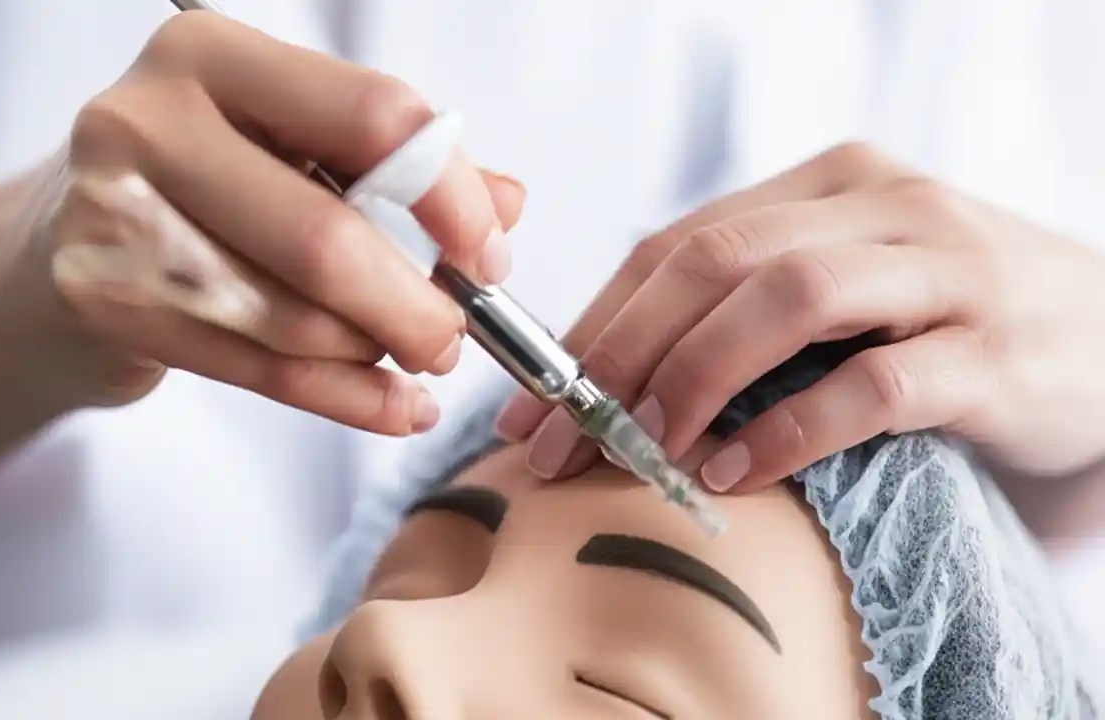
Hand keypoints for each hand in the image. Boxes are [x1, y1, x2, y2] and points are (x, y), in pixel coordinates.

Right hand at [0, 11, 523, 434]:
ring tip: (410, 362)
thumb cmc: (193, 192)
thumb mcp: (288, 152)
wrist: (47, 257)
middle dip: (418, 305)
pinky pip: (257, 369)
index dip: (450, 197)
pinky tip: (388, 407)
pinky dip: (342, 399)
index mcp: (212, 56)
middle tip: (454, 337)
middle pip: (329, 233)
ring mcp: (111, 214)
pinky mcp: (101, 302)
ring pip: (294, 315)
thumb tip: (505, 207)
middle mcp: (147, 120)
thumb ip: (395, 170)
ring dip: (375, 354)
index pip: (372, 116)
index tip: (485, 255)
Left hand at [494, 142, 1104, 493]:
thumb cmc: (950, 324)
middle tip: (558, 443)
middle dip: (619, 355)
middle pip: (715, 260)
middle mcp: (884, 207)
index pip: (678, 242)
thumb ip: (750, 304)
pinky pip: (875, 383)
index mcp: (830, 184)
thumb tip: (610, 371)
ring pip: (790, 298)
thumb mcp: (849, 288)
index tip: (530, 404)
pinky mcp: (996, 352)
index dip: (593, 323)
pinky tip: (735, 471)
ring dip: (694, 378)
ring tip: (640, 452)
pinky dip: (791, 428)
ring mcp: (947, 272)